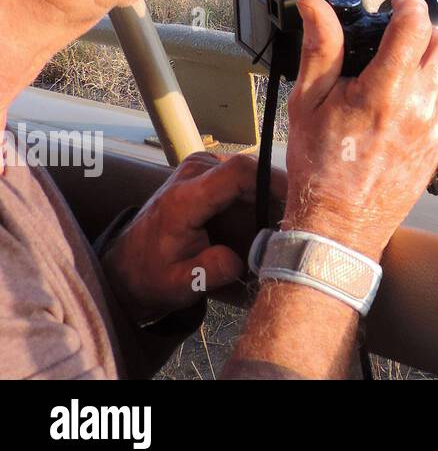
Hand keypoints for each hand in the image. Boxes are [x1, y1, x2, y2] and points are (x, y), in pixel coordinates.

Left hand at [102, 151, 280, 324]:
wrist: (128, 263)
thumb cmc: (153, 275)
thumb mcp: (179, 285)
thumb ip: (211, 272)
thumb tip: (242, 258)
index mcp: (185, 198)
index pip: (238, 172)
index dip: (274, 182)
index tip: (297, 202)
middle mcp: (193, 172)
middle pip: (251, 168)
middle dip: (277, 193)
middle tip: (294, 220)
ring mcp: (200, 165)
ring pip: (251, 169)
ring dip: (269, 193)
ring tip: (279, 222)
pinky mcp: (207, 168)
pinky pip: (244, 173)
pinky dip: (258, 192)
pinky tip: (263, 215)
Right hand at [282, 0, 437, 259]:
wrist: (339, 225)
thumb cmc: (320, 168)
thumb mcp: (308, 102)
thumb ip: (319, 48)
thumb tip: (315, 9)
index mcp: (385, 91)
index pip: (415, 26)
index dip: (407, 4)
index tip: (397, 2)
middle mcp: (419, 106)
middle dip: (424, 32)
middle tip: (399, 35)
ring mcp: (435, 127)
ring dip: (435, 60)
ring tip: (405, 65)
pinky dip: (435, 91)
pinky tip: (406, 99)